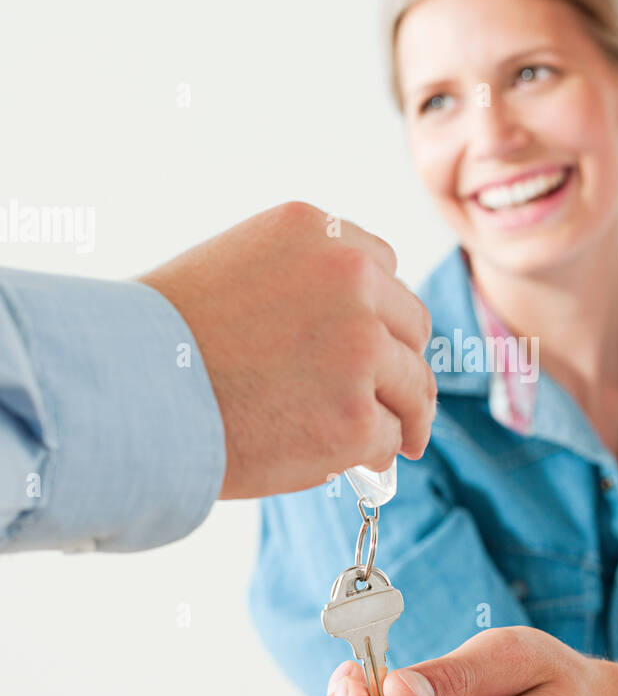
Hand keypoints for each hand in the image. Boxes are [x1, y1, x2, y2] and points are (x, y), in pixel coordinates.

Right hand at [138, 202, 435, 498]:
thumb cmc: (162, 340)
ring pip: (412, 384)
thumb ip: (304, 286)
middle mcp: (350, 278)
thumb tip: (362, 337)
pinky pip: (389, 438)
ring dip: (405, 413)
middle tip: (399, 401)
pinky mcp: (357, 416)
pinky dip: (373, 455)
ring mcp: (360, 348)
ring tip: (400, 438)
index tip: (375, 344)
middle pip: (411, 325)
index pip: (381, 269)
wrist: (127, 393)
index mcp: (318, 232)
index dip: (379, 314)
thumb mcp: (239, 271)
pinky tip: (353, 463)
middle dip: (401, 363)